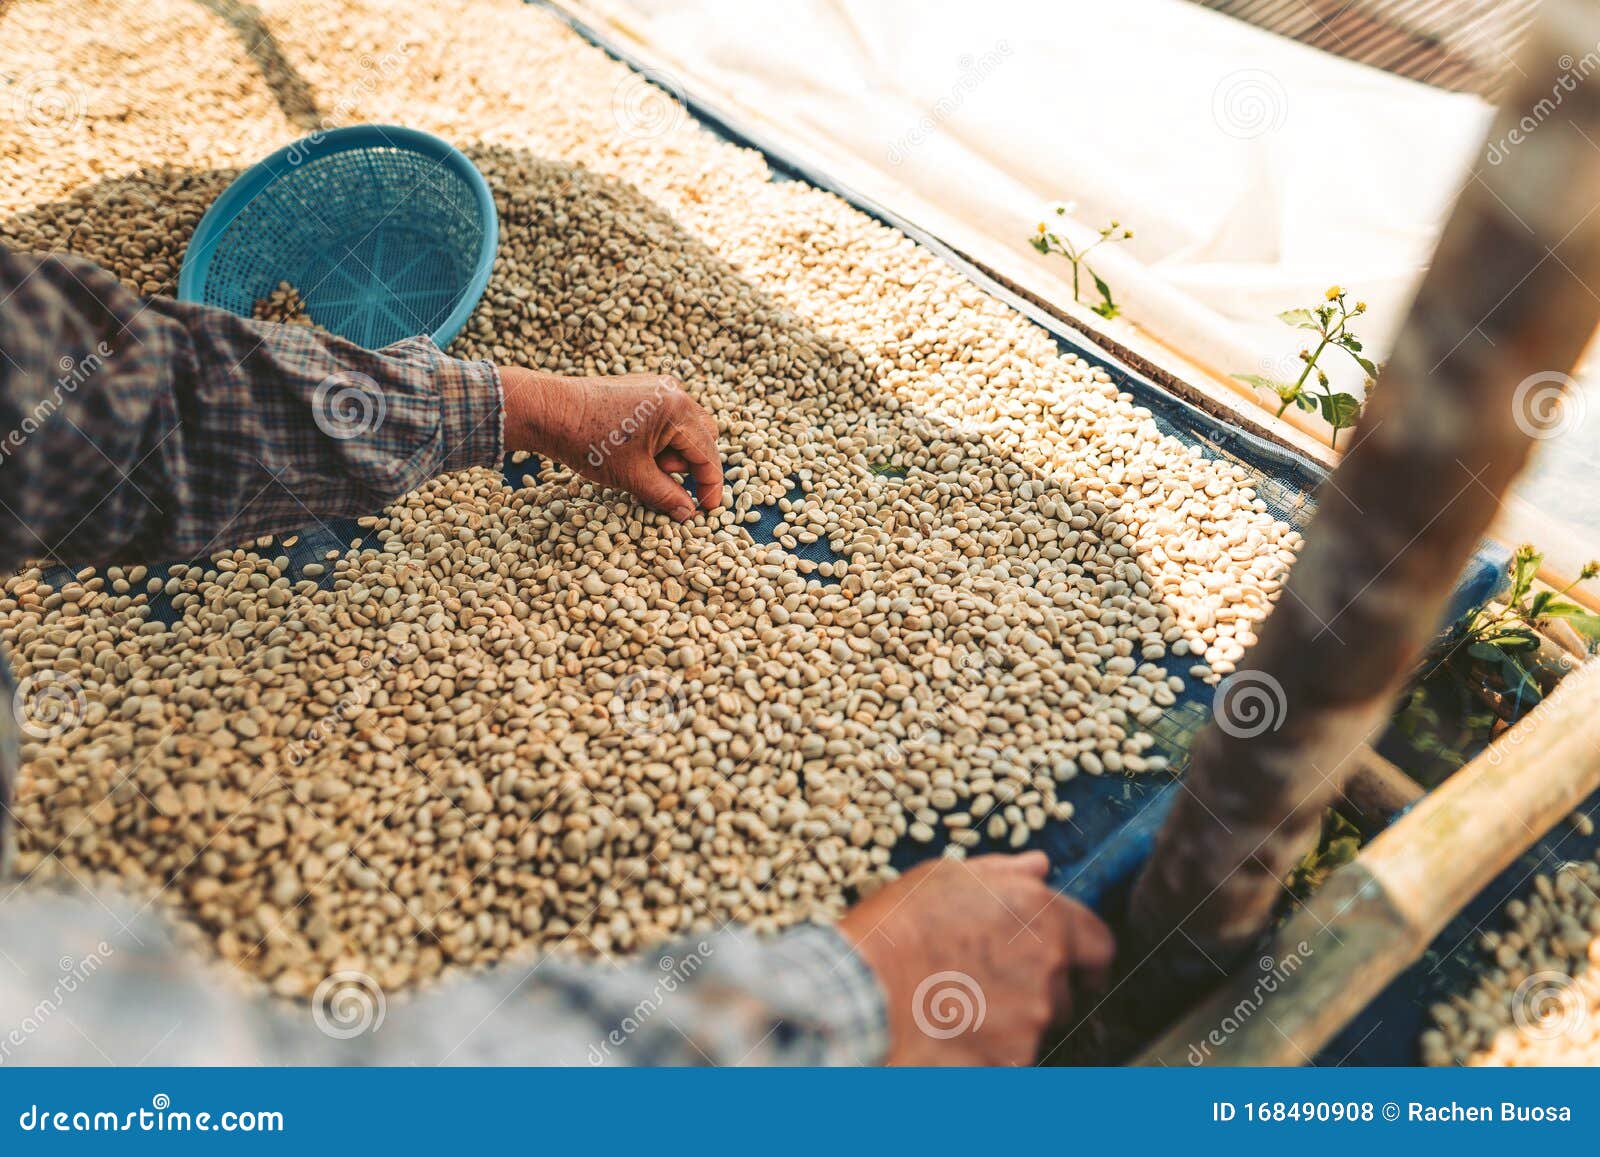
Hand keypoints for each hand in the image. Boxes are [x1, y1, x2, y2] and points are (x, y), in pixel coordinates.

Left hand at [499, 368, 723, 520]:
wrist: (547, 411)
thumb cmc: (587, 442)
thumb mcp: (633, 477)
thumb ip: (667, 496)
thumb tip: (689, 513)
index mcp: (677, 410)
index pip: (707, 454)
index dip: (710, 486)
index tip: (709, 509)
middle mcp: (673, 391)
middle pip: (702, 437)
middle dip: (689, 466)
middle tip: (662, 481)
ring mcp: (658, 386)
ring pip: (684, 429)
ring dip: (673, 454)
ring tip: (641, 465)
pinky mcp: (642, 388)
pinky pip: (666, 418)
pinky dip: (660, 440)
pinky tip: (635, 452)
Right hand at [837, 852, 1113, 1065]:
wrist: (864, 989)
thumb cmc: (899, 926)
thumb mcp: (946, 877)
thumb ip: (1004, 873)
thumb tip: (1037, 866)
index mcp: (1042, 916)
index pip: (1098, 943)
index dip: (1086, 955)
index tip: (1076, 965)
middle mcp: (1048, 969)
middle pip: (1064, 990)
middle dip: (1037, 989)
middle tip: (989, 984)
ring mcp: (1032, 1021)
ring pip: (1036, 1027)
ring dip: (1012, 1022)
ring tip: (960, 1010)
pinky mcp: (1011, 1063)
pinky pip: (1011, 1061)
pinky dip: (990, 1054)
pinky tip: (953, 1037)